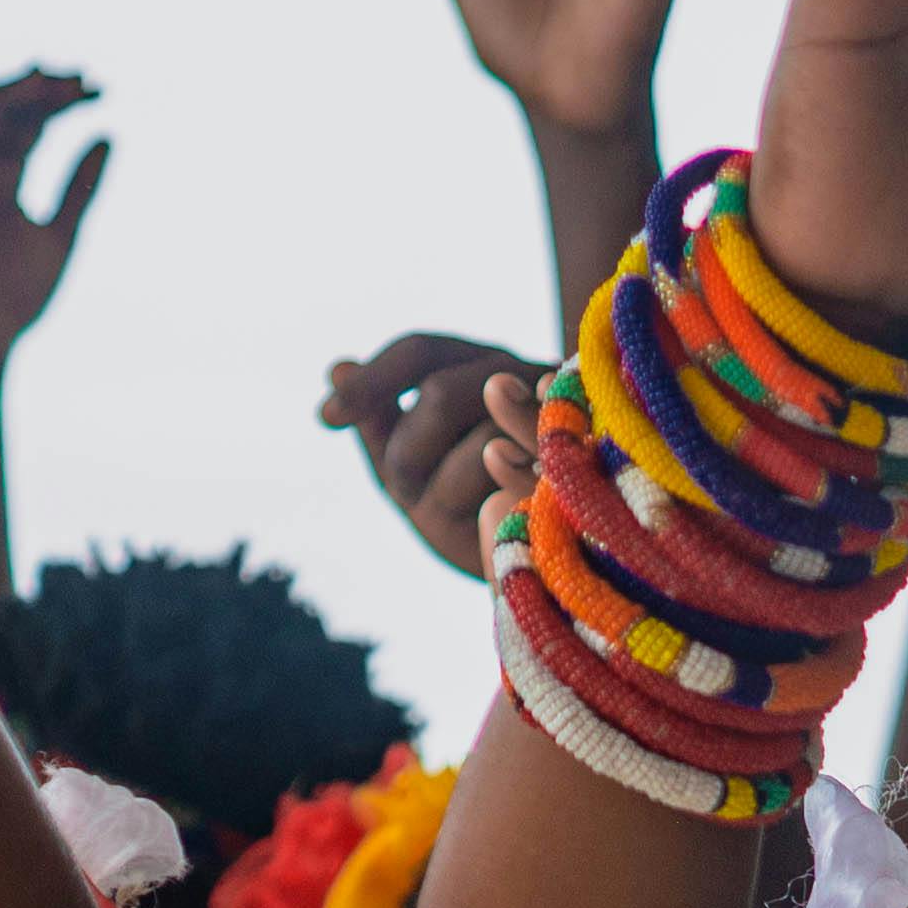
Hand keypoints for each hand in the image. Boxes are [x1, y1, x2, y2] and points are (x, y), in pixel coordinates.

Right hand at [0, 67, 109, 368]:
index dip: (61, 99)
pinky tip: (14, 130)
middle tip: (79, 77)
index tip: (99, 87)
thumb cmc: (17, 291)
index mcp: (6, 174)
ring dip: (7, 101)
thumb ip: (81, 186)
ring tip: (45, 83)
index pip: (32, 120)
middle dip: (40, 89)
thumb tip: (108, 133)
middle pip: (5, 112)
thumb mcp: (63, 232)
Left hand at [326, 329, 533, 578]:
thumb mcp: (416, 471)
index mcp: (472, 367)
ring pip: (485, 438)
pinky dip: (503, 496)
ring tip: (450, 516)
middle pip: (441, 394)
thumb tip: (337, 369)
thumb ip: (380, 424)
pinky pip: (528, 480)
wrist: (552, 554)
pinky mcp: (581, 462)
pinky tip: (492, 517)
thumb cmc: (473, 507)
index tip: (326, 418)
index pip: (416, 353)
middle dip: (409, 451)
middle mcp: (516, 375)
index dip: (373, 381)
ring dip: (452, 489)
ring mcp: (555, 414)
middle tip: (406, 495)